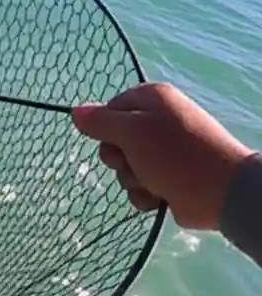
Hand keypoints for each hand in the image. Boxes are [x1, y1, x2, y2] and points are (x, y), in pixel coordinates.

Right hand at [72, 81, 253, 229]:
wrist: (221, 191)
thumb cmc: (174, 154)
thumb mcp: (132, 132)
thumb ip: (100, 122)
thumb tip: (75, 111)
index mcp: (152, 100)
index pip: (109, 109)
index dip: (105, 128)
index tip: (113, 139)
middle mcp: (158, 121)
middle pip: (114, 141)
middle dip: (118, 158)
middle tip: (132, 163)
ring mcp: (164, 151)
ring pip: (125, 167)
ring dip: (132, 179)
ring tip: (152, 183)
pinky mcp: (168, 176)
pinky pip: (139, 185)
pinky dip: (144, 193)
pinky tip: (158, 196)